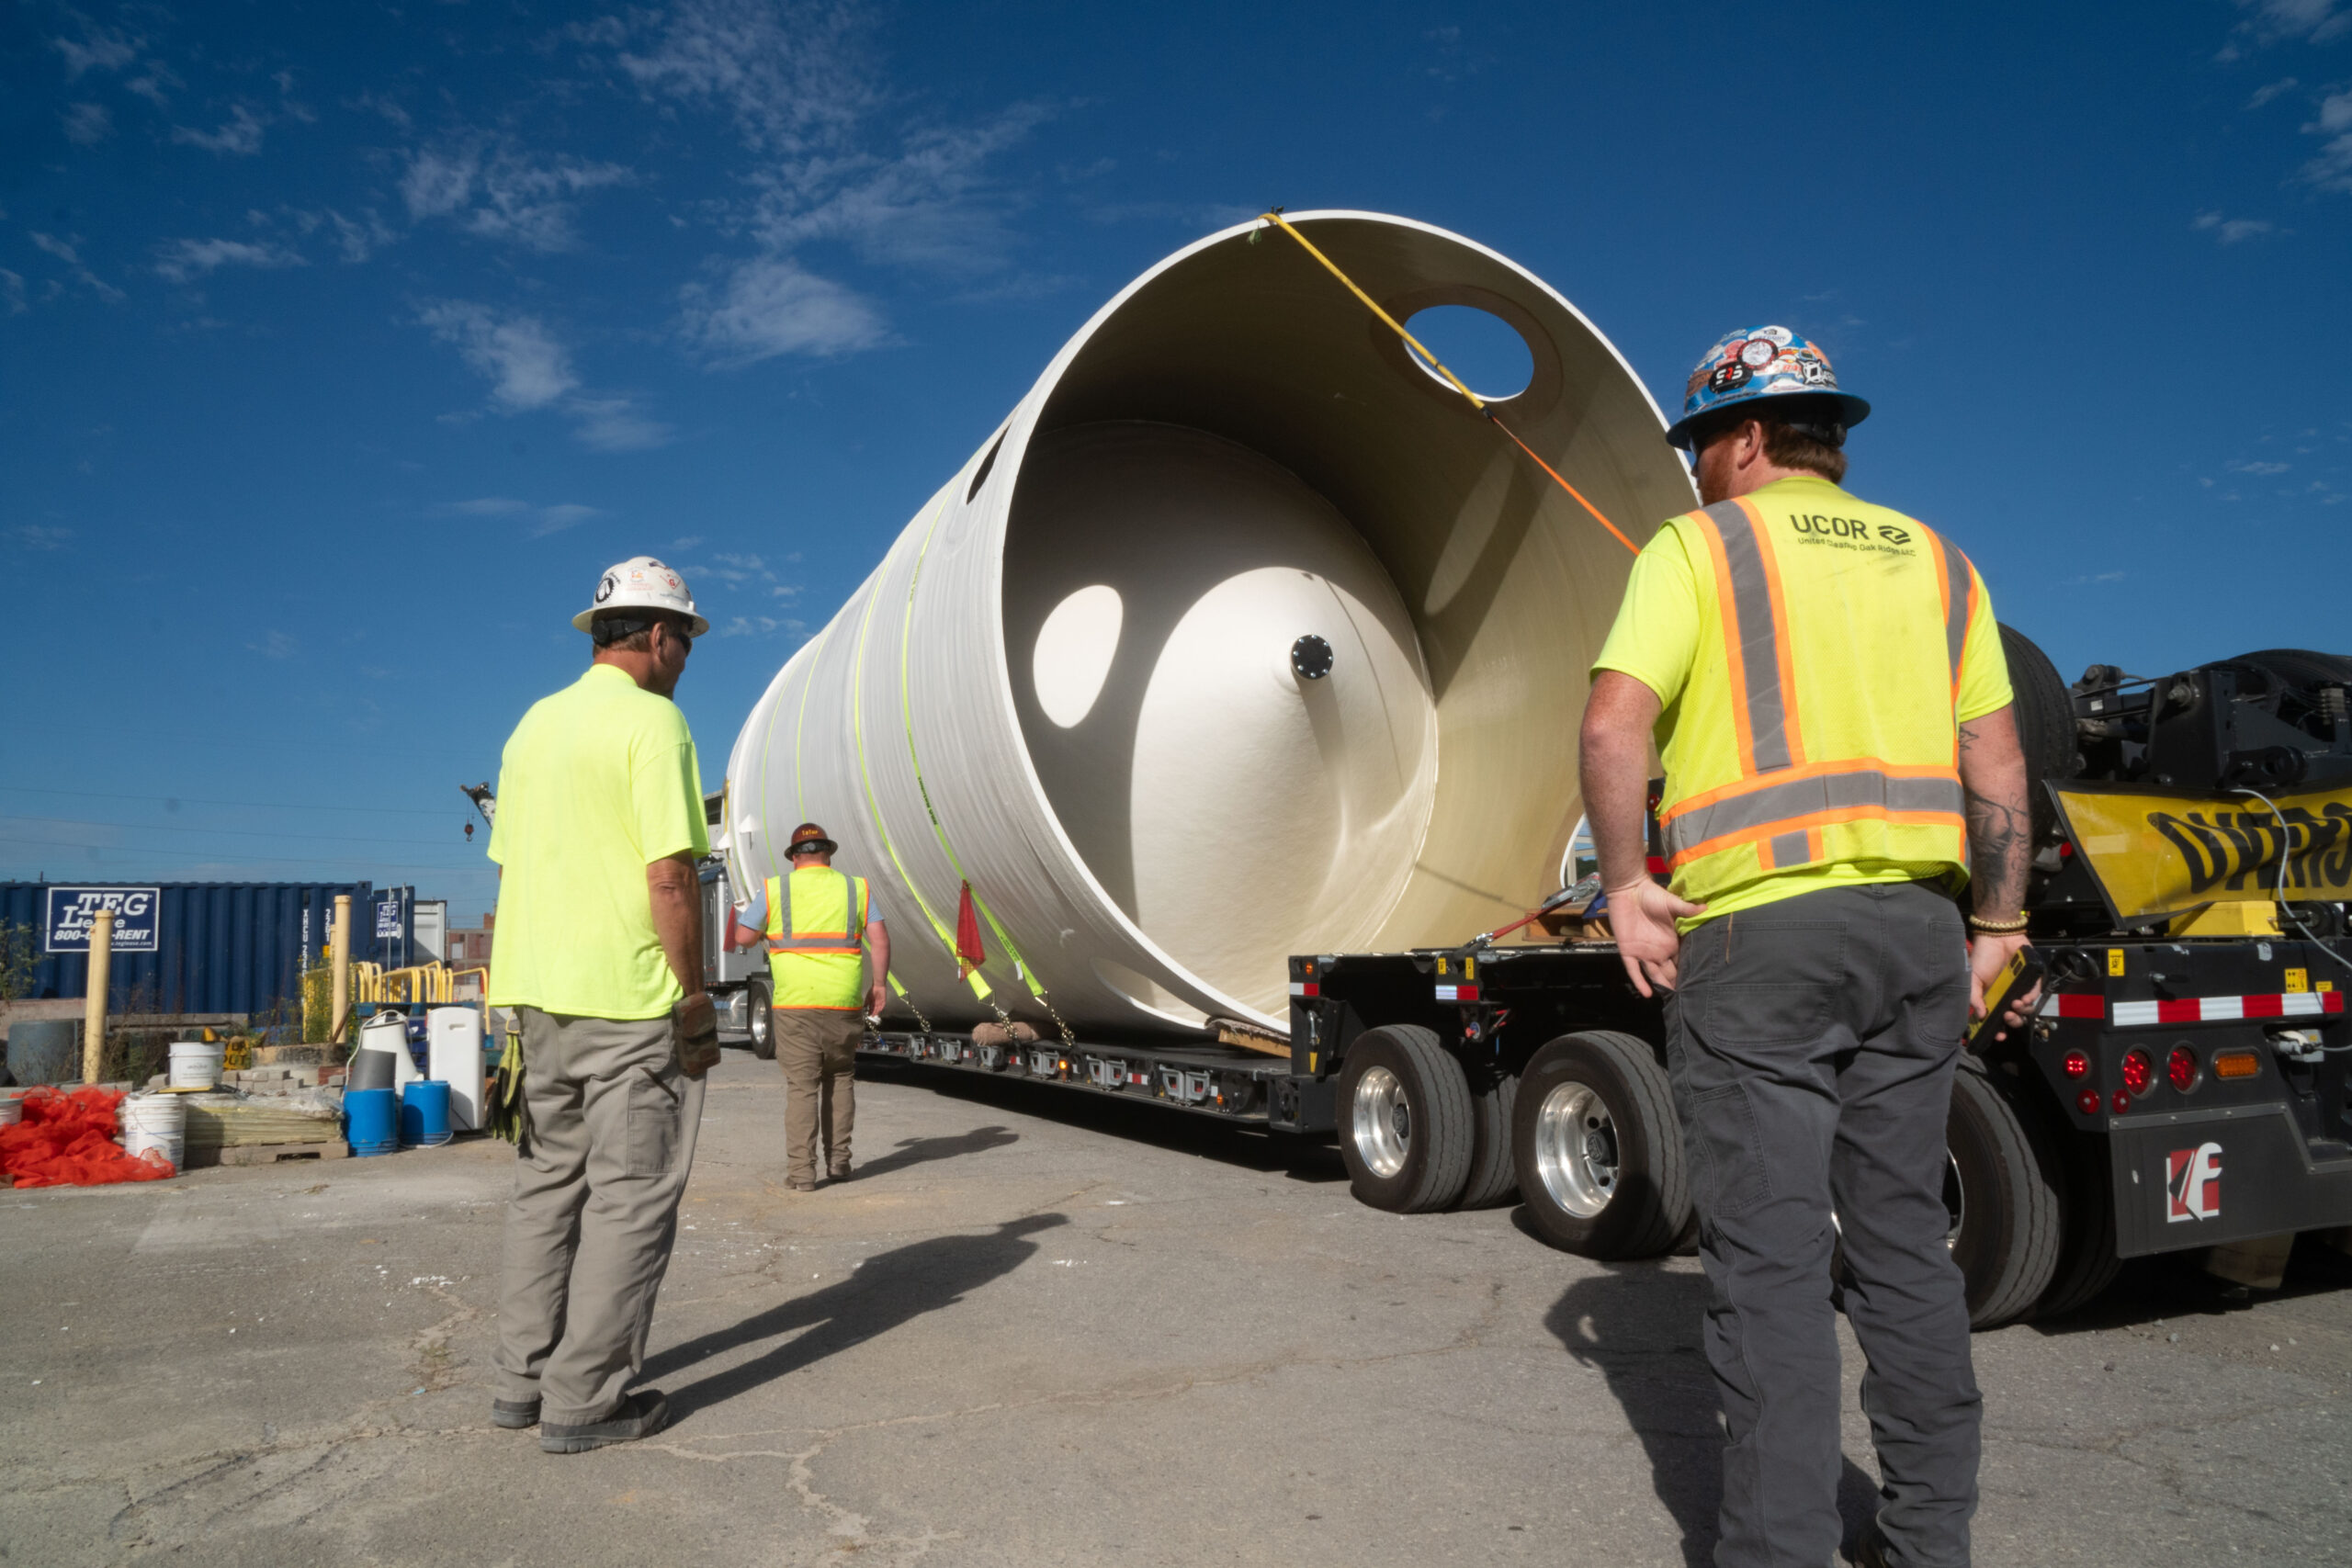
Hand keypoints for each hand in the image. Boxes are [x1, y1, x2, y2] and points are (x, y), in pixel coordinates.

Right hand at [865, 982, 886, 1020]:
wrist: (878, 986)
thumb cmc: (872, 991)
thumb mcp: (867, 997)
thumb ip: (866, 1003)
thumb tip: (863, 1008)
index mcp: (872, 1002)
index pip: (871, 1008)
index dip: (870, 1012)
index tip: (869, 1015)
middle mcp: (876, 1003)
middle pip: (875, 1009)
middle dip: (874, 1012)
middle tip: (872, 1016)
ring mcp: (880, 1002)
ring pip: (879, 1008)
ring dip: (877, 1011)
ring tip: (875, 1014)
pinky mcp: (884, 1000)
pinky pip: (883, 1005)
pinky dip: (881, 1007)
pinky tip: (879, 1010)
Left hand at [1608, 880, 1706, 997]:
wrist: (1628, 890)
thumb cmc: (1651, 896)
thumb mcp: (1672, 903)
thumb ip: (1687, 909)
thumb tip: (1706, 908)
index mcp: (1671, 943)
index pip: (1682, 962)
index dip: (1689, 972)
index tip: (1700, 984)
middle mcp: (1659, 952)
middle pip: (1670, 973)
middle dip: (1678, 985)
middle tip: (1689, 998)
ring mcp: (1643, 953)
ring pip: (1654, 976)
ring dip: (1662, 987)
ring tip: (1672, 1001)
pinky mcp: (1628, 952)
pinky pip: (1634, 971)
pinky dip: (1640, 982)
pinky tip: (1648, 994)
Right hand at [1967, 931, 2038, 1041]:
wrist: (1997, 937)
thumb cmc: (1982, 957)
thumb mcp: (1972, 979)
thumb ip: (1975, 998)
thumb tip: (1981, 1016)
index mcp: (1992, 998)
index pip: (1996, 1018)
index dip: (1997, 1029)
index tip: (1998, 1035)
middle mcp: (2007, 995)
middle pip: (2014, 1017)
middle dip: (2012, 1022)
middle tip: (2008, 1017)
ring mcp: (2020, 988)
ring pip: (2026, 1008)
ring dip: (2022, 1011)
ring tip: (2016, 1005)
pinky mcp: (2032, 980)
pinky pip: (2035, 994)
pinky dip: (2031, 999)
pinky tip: (2024, 999)